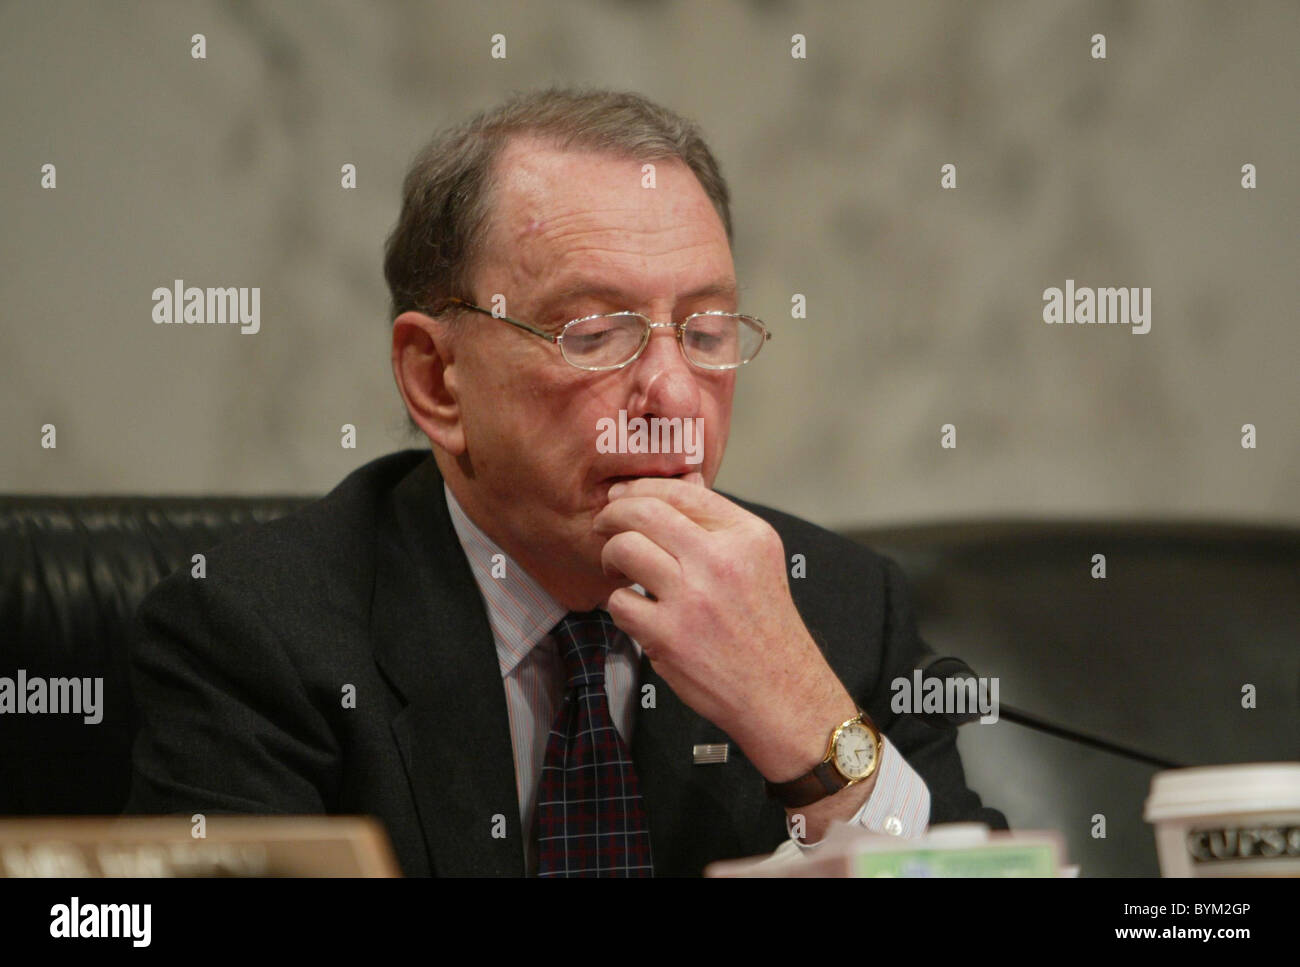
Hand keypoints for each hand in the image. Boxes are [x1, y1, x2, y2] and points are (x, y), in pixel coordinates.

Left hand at [592, 474, 857, 783]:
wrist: (781, 693)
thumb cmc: (765, 629)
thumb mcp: (759, 562)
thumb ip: (717, 527)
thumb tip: (674, 490)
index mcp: (747, 535)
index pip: (681, 491)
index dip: (641, 488)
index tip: (624, 496)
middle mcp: (721, 560)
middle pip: (643, 511)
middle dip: (613, 513)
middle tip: (604, 524)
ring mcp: (693, 598)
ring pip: (624, 549)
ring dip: (611, 557)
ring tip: (620, 570)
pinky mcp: (668, 635)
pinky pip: (620, 602)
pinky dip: (622, 605)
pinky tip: (638, 611)